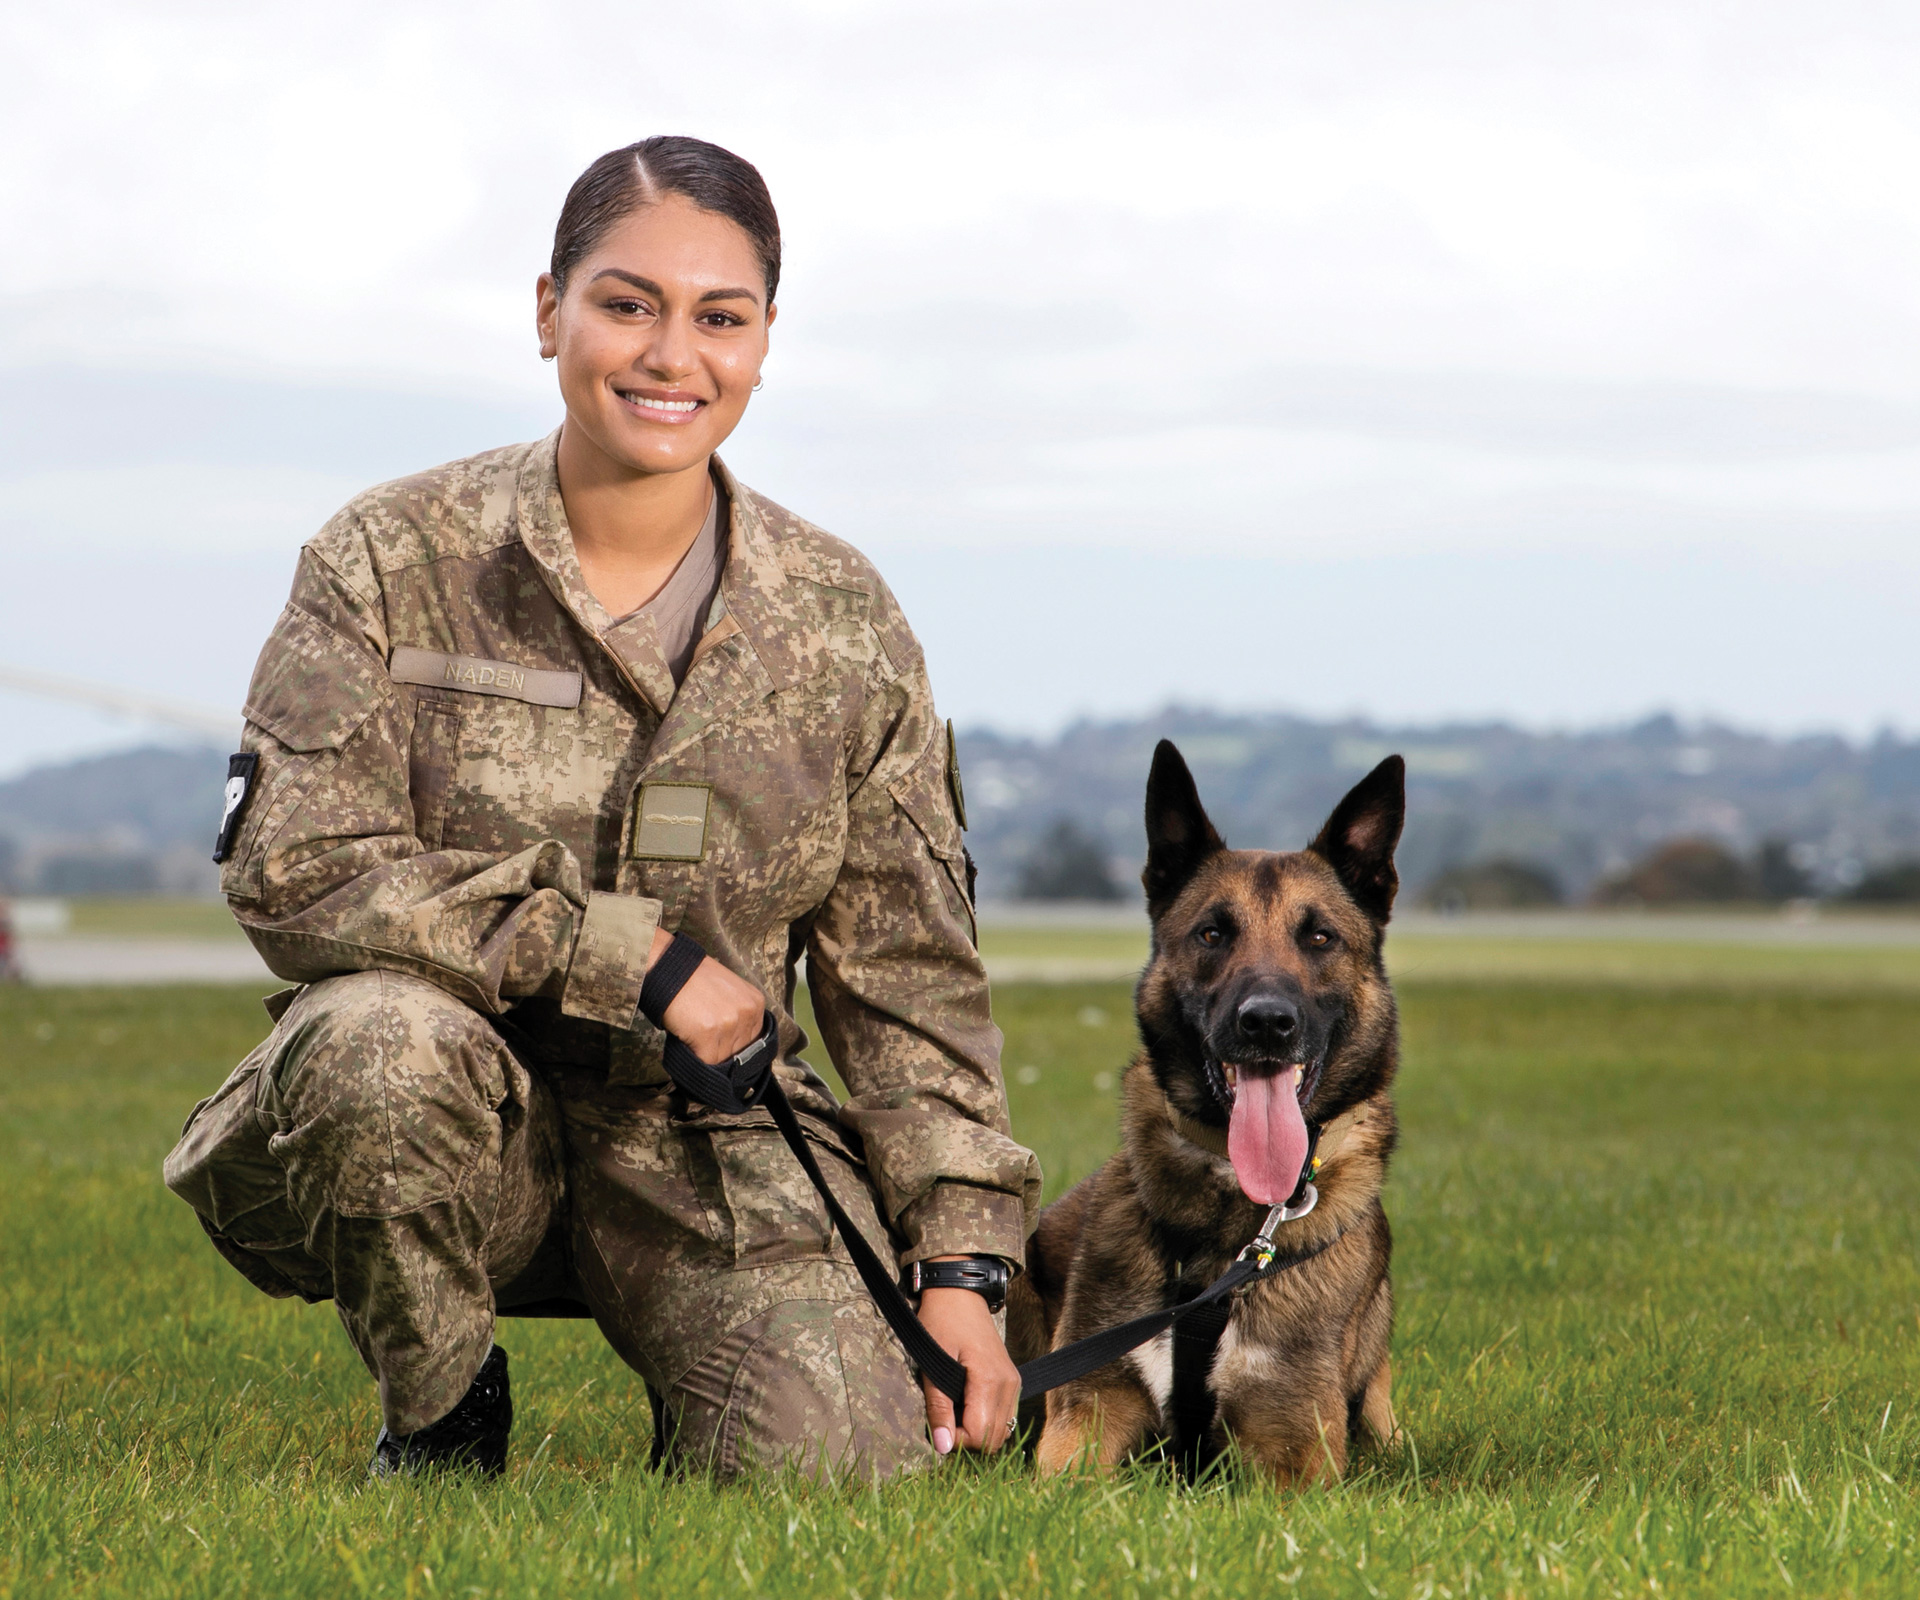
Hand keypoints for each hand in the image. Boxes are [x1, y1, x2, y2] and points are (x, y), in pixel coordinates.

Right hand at [646, 927, 763, 1062]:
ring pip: (721, 1059)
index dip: (732, 1047)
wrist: (668, 966)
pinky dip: (692, 1057)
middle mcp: (747, 1012)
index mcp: (755, 1002)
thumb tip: (736, 1048)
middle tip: (701, 1038)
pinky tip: (685, 1040)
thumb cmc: (692, 978)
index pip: (752, 1042)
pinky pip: (705, 1061)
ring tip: (691, 1035)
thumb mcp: (728, 991)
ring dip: (704, 1054)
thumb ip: (737, 1015)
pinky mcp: (708, 1032)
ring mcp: (729, 1022)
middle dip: (719, 1051)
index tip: (718, 1045)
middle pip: (738, 1053)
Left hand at [916, 1266, 1020, 1455]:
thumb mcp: (932, 1363)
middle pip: (993, 1439)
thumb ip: (938, 1407)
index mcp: (989, 1380)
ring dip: (977, 1431)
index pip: (980, 1435)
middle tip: (944, 1420)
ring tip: (954, 1411)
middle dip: (967, 1439)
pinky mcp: (1011, 1380)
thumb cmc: (941, 1321)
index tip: (938, 1427)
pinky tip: (966, 1405)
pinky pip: (1004, 1416)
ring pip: (1002, 1431)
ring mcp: (1012, 1382)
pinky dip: (986, 1421)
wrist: (959, 1293)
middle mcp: (1008, 1384)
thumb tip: (942, 1446)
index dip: (957, 1441)